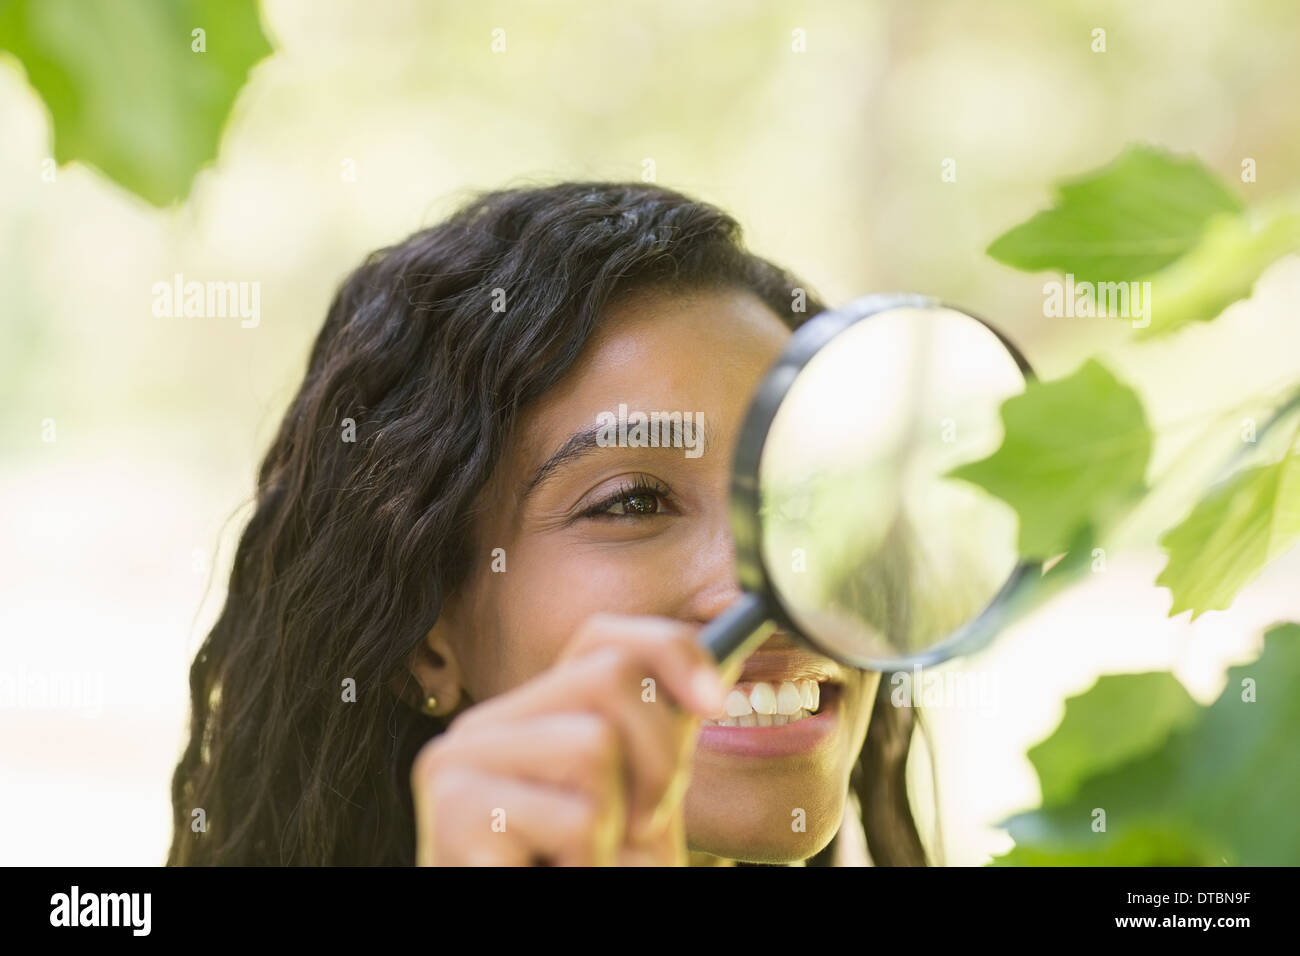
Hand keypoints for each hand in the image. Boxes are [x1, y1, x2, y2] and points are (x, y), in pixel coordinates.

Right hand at [410, 613, 727, 864]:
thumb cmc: (587, 878)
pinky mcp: (454, 811)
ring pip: (593, 741)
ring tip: (588, 861)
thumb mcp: (637, 806)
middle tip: (640, 829)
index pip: (603, 638)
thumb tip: (723, 657)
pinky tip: (553, 877)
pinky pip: (577, 817)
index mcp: (526, 718)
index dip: (670, 650)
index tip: (717, 701)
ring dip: (618, 824)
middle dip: (659, 755)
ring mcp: (459, 763)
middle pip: (608, 673)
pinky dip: (592, 864)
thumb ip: (659, 739)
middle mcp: (483, 726)